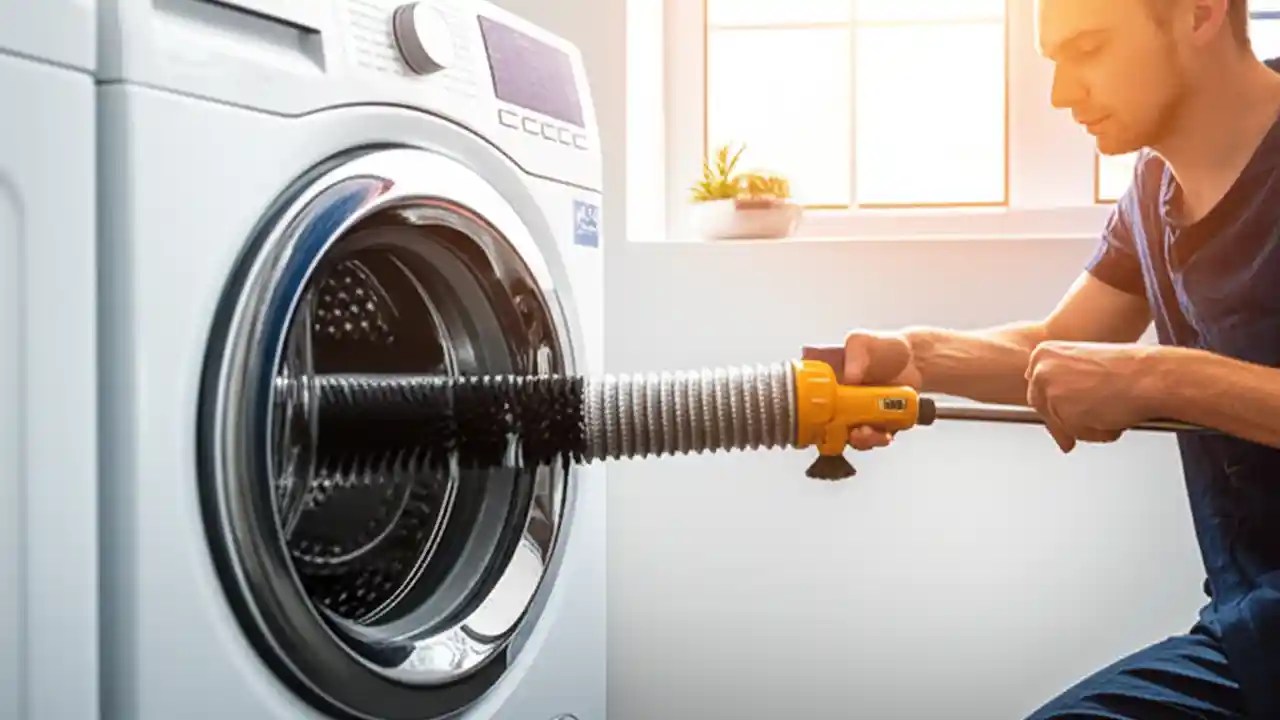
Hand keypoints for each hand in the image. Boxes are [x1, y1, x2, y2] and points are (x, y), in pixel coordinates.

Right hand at [803, 330, 922, 450]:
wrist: (916, 361)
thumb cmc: (885, 347)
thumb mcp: (863, 342)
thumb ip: (854, 355)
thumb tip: (849, 377)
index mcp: (829, 380)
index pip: (809, 399)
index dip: (809, 412)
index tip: (817, 417)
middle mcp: (838, 400)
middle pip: (828, 424)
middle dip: (835, 433)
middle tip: (848, 429)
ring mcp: (856, 414)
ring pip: (849, 435)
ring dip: (858, 439)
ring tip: (867, 432)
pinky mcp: (875, 424)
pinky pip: (872, 438)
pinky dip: (877, 439)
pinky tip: (884, 434)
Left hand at [1025, 341, 1158, 452]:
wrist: (1150, 376)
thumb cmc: (1129, 368)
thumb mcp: (1086, 365)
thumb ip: (1065, 382)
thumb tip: (1056, 409)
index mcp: (1043, 353)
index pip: (1036, 386)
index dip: (1052, 401)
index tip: (1064, 408)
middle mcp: (1040, 371)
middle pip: (1042, 407)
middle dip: (1063, 419)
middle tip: (1091, 420)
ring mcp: (1050, 393)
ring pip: (1061, 423)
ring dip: (1086, 425)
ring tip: (1112, 412)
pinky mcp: (1063, 414)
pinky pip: (1076, 434)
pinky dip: (1096, 432)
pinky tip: (1113, 418)